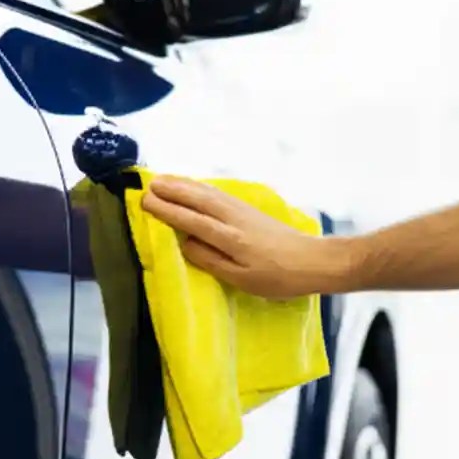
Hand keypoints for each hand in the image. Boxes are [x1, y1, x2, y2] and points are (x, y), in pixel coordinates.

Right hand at [141, 175, 352, 297]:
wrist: (314, 260)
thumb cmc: (278, 278)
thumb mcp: (242, 279)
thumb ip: (211, 260)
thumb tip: (185, 243)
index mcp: (229, 238)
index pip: (191, 220)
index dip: (167, 210)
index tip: (145, 201)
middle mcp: (233, 218)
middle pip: (197, 199)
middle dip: (171, 191)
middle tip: (146, 185)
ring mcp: (243, 210)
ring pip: (207, 193)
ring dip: (183, 185)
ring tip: (162, 180)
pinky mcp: (250, 209)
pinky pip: (218, 194)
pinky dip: (200, 187)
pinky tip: (193, 187)